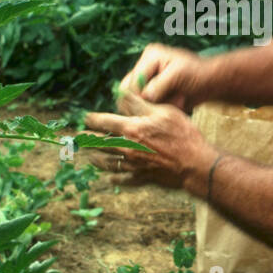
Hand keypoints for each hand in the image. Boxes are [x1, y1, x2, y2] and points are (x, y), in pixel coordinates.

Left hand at [85, 89, 213, 189]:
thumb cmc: (182, 134)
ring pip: (107, 163)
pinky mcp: (141, 177)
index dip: (91, 119)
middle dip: (87, 139)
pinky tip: (110, 179)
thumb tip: (121, 93)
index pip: (103, 122)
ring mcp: (133, 165)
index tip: (84, 118)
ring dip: (95, 159)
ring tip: (89, 156)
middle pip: (100, 143)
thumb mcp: (163, 111)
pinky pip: (122, 179)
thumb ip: (139, 103)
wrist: (194, 164)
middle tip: (78, 138)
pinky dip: (114, 179)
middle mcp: (127, 148)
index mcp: (131, 129)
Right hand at [119, 43, 203, 111]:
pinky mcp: (153, 94)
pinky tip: (177, 104)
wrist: (211, 84)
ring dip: (154, 107)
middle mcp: (145, 68)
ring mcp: (148, 82)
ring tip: (177, 102)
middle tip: (164, 107)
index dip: (138, 96)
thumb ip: (160, 84)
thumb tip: (144, 96)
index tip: (151, 107)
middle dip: (146, 103)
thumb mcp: (179, 74)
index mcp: (150, 57)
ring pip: (137, 102)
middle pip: (130, 91)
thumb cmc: (198, 74)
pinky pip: (147, 107)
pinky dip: (159, 110)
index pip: (132, 80)